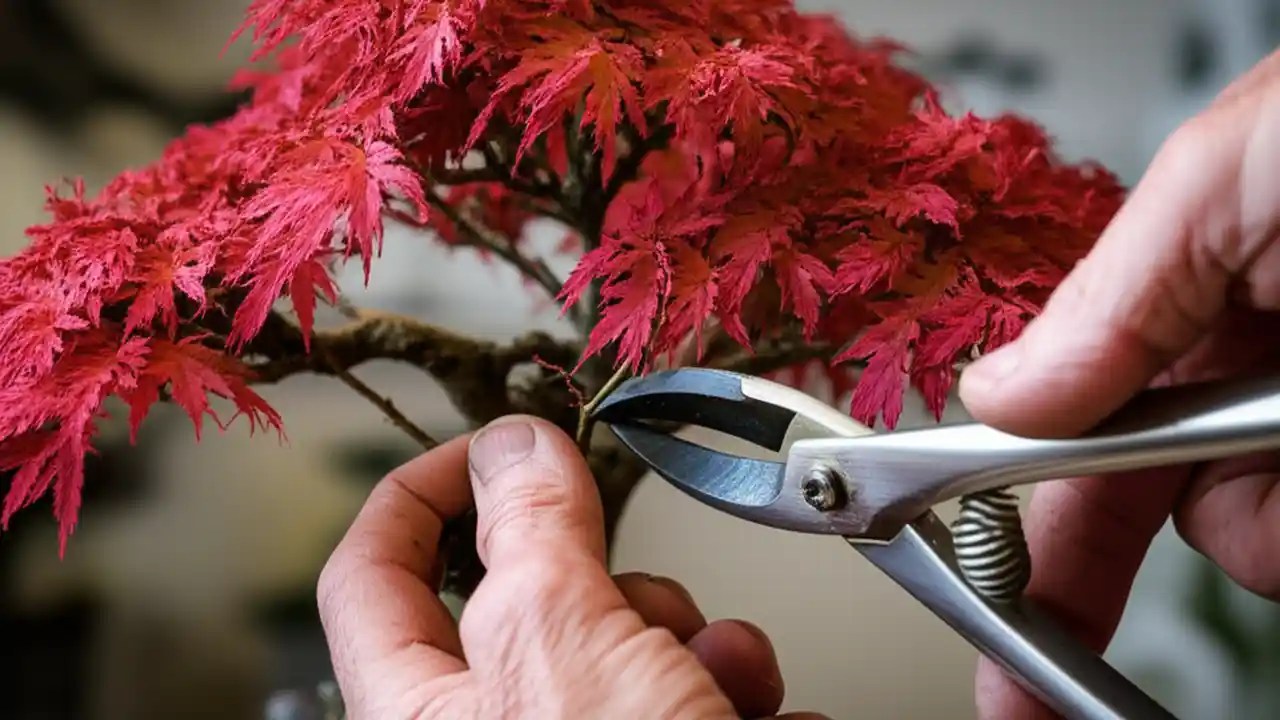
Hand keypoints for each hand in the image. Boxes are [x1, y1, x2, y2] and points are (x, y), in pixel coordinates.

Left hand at [317, 415, 826, 719]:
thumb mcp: (565, 646)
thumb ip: (532, 531)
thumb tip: (511, 443)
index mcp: (420, 713)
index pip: (375, 571)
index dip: (424, 490)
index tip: (494, 448)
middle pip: (536, 603)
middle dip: (615, 587)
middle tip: (651, 609)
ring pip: (630, 653)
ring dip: (697, 649)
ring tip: (728, 684)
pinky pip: (691, 708)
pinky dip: (736, 703)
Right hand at [959, 50, 1279, 717]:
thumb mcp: (1223, 180)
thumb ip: (1107, 295)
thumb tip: (1000, 397)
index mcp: (1188, 303)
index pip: (1079, 443)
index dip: (1030, 535)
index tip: (1007, 614)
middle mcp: (1252, 371)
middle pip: (1178, 509)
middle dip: (1186, 528)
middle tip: (1199, 534)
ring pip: (1262, 540)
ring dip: (1272, 518)